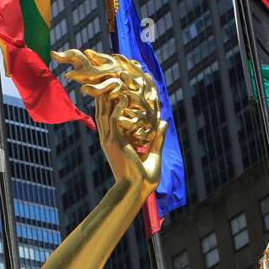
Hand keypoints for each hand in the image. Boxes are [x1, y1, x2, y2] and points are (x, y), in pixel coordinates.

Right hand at [53, 49, 164, 192]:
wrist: (137, 192)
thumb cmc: (144, 180)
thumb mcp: (154, 154)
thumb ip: (158, 138)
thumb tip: (164, 122)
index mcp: (116, 142)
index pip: (110, 116)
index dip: (112, 101)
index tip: (117, 86)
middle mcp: (110, 139)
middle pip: (103, 110)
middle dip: (106, 93)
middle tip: (110, 76)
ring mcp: (110, 140)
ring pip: (105, 112)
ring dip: (109, 96)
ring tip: (114, 79)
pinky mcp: (114, 142)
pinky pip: (113, 120)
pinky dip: (117, 108)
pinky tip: (124, 97)